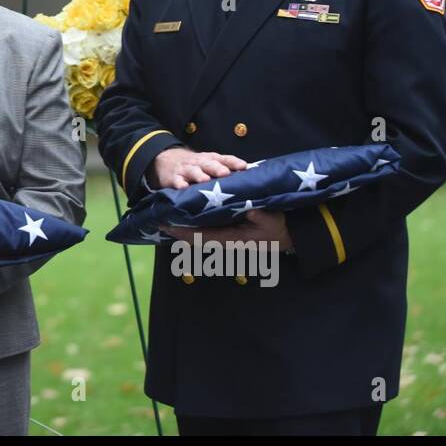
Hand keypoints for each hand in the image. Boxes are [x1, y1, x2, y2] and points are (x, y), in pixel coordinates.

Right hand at [150, 146, 246, 189]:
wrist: (166, 159)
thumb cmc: (196, 165)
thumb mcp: (210, 163)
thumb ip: (226, 168)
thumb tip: (250, 175)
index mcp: (210, 159)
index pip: (224, 158)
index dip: (233, 162)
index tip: (244, 166)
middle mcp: (199, 163)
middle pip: (209, 164)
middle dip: (217, 168)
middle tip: (225, 173)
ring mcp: (186, 170)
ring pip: (193, 171)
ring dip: (199, 175)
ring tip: (205, 180)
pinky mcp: (173, 178)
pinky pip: (176, 181)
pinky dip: (179, 184)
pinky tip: (183, 187)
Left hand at [161, 209, 291, 250]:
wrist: (288, 235)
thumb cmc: (278, 225)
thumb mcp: (269, 216)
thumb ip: (255, 212)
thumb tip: (241, 204)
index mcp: (232, 239)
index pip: (201, 236)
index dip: (183, 231)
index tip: (166, 224)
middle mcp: (225, 241)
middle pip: (195, 238)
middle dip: (177, 230)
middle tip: (158, 220)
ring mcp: (225, 239)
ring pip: (198, 236)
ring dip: (182, 229)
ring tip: (164, 219)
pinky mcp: (227, 234)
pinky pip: (205, 231)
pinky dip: (192, 227)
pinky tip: (182, 218)